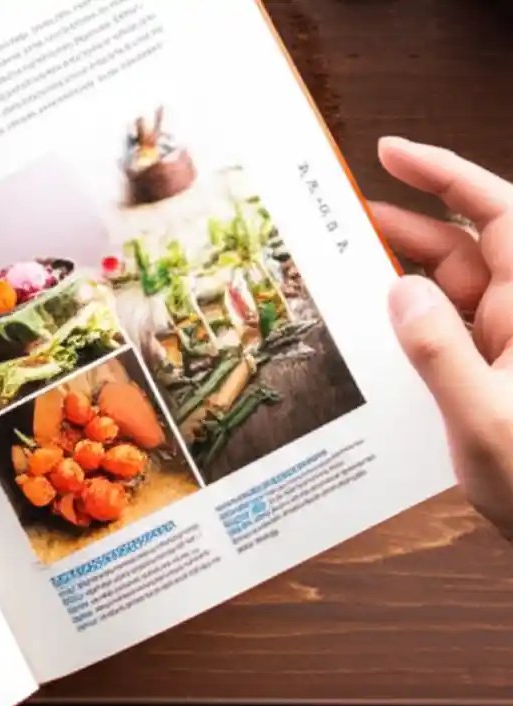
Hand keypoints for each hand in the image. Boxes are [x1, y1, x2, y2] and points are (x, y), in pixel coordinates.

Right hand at [373, 136, 512, 536]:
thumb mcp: (483, 419)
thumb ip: (439, 352)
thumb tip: (401, 289)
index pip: (499, 214)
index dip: (446, 174)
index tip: (391, 152)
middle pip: (466, 244)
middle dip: (406, 222)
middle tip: (342, 217)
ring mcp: (507, 342)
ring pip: (451, 285)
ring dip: (400, 272)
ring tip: (343, 264)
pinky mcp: (490, 370)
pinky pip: (443, 327)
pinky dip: (405, 319)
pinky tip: (367, 322)